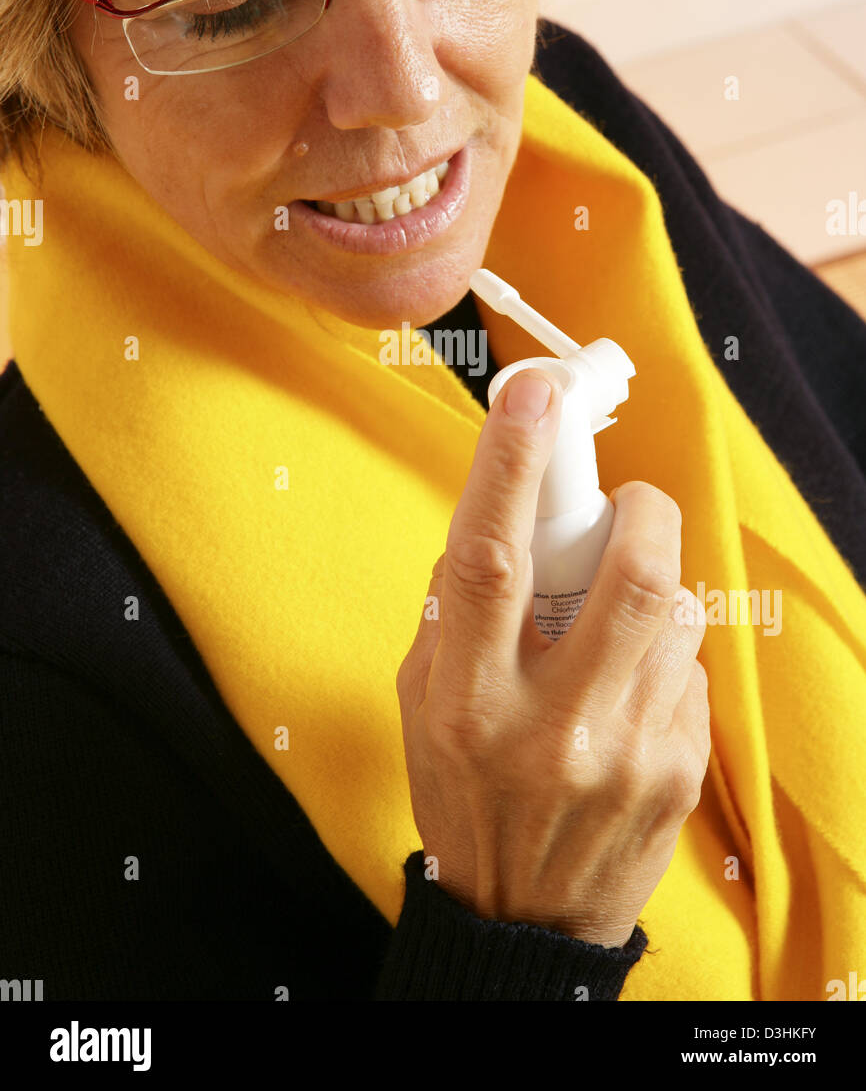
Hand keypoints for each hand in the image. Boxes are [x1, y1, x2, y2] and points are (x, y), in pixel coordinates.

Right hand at [396, 368, 709, 946]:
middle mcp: (550, 728)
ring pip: (673, 610)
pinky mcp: (679, 771)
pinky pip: (688, 665)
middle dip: (638, 512)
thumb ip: (452, 611)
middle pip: (627, 576)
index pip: (489, 564)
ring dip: (651, 585)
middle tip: (625, 506)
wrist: (525, 923)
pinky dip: (662, 649)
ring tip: (614, 622)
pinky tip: (628, 689)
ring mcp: (626, 753)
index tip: (533, 395)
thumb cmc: (464, 793)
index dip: (509, 467)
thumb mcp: (422, 704)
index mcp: (467, 702)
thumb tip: (501, 516)